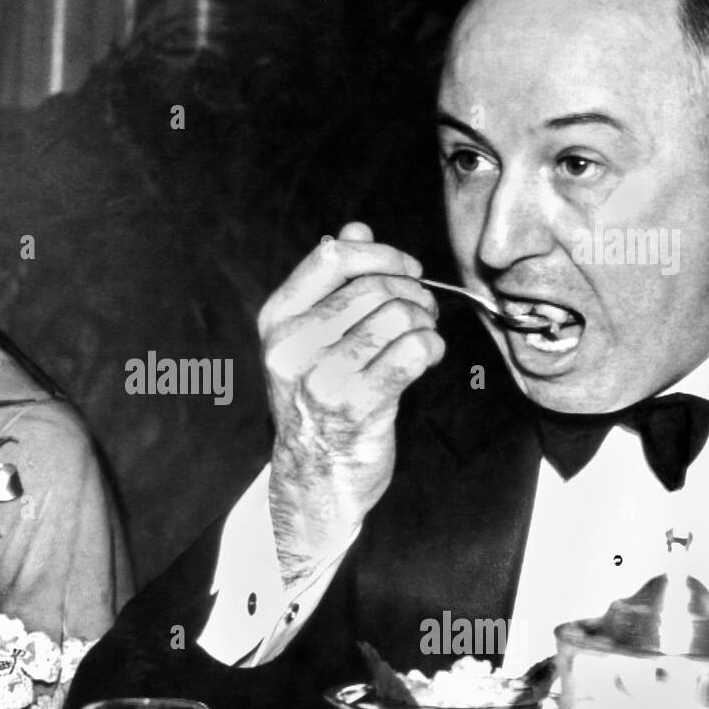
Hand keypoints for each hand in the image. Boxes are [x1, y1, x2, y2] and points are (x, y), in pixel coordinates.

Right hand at [260, 222, 443, 585]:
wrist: (313, 479)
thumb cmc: (317, 406)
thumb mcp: (310, 341)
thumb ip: (330, 283)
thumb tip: (354, 230)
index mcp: (277, 322)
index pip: (332, 257)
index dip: (380, 254)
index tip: (405, 269)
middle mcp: (292, 347)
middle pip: (374, 286)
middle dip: (413, 293)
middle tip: (423, 312)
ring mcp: (322, 377)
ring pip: (398, 316)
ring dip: (424, 322)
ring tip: (421, 338)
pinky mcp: (357, 405)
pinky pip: (414, 350)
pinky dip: (432, 348)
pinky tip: (425, 359)